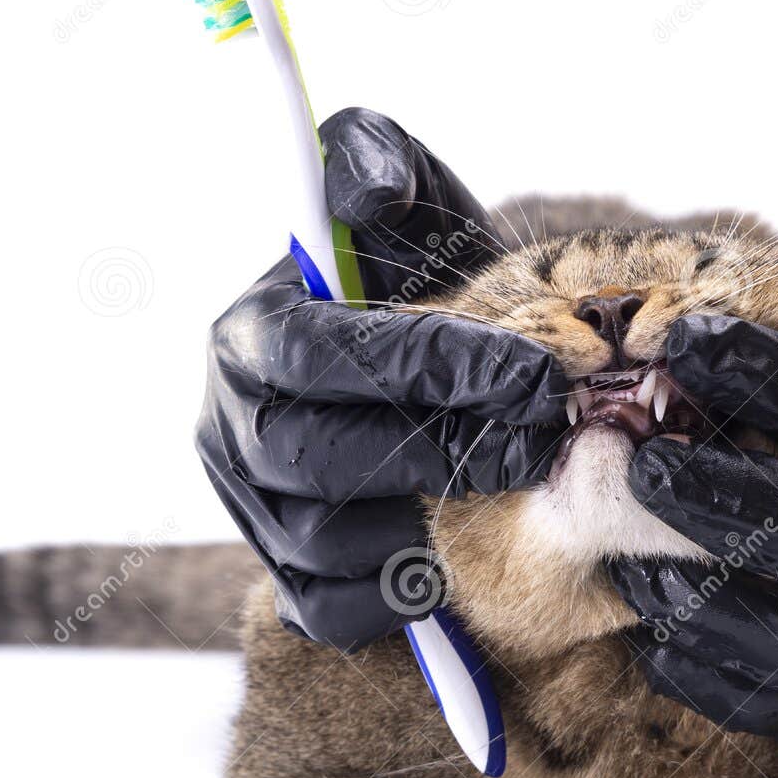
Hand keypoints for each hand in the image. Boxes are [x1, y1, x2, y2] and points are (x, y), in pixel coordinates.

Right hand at [197, 108, 566, 649]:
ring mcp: (254, 513)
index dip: (432, 368)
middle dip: (447, 451)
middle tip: (546, 439)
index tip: (536, 373)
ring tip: (518, 479)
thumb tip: (370, 191)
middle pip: (321, 461)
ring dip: (433, 521)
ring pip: (330, 542)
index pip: (324, 356)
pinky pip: (335, 613)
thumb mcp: (405, 202)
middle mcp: (231, 428)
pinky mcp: (290, 580)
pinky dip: (401, 597)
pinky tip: (464, 552)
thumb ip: (375, 164)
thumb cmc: (417, 281)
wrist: (425, 371)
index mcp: (249, 336)